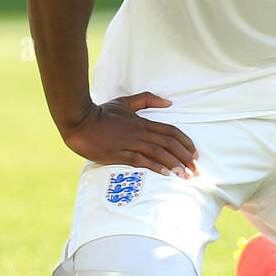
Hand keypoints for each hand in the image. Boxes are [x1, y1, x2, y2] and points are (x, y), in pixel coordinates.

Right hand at [61, 92, 199, 177]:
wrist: (80, 122)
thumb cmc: (102, 112)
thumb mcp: (126, 102)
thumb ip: (147, 99)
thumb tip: (168, 103)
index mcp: (143, 121)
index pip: (171, 131)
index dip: (186, 142)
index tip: (195, 154)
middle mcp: (140, 132)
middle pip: (169, 144)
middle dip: (185, 158)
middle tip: (195, 170)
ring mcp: (130, 143)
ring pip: (158, 153)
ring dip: (174, 164)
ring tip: (185, 176)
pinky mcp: (119, 154)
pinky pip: (141, 161)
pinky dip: (155, 166)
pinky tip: (166, 173)